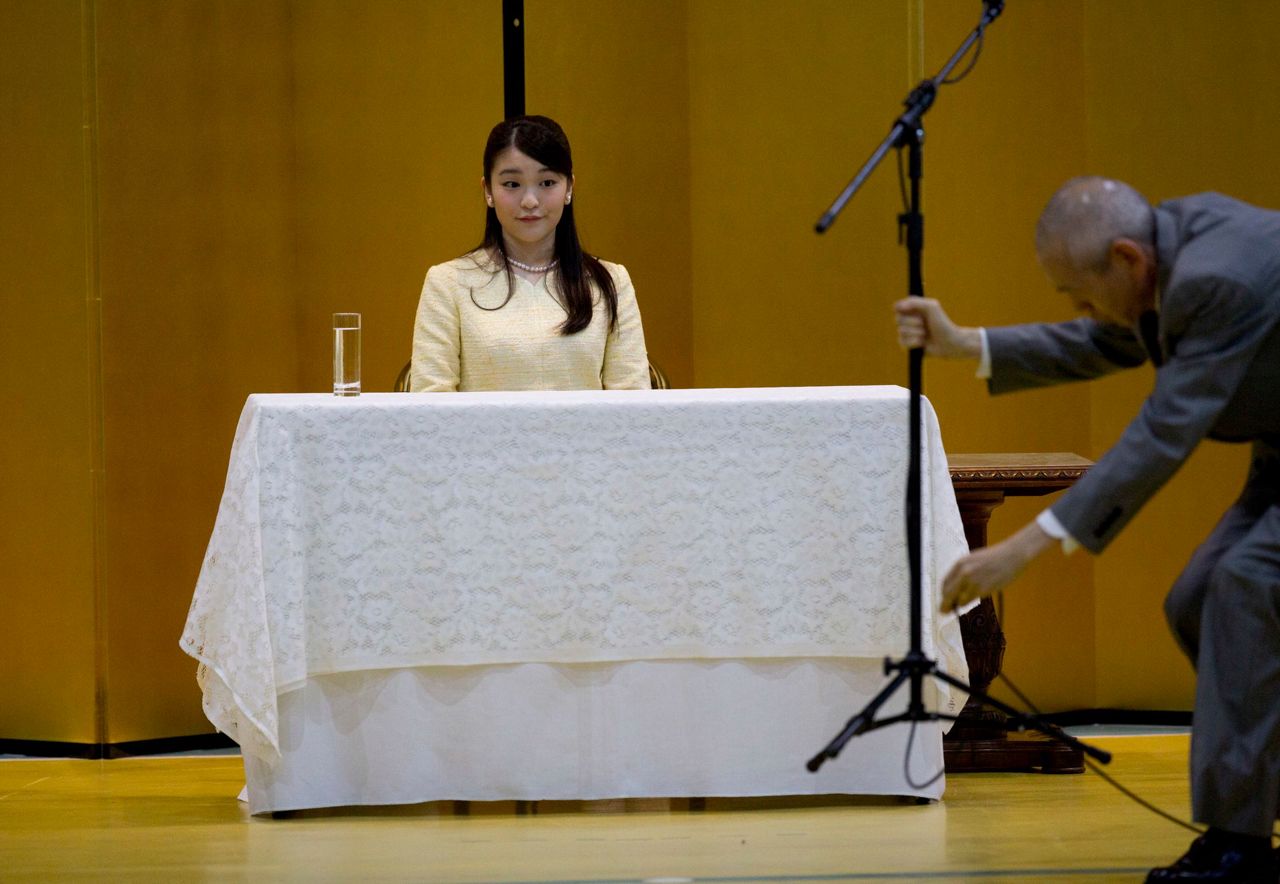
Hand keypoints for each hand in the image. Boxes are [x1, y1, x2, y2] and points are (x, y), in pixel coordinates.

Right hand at [893, 298, 982, 358]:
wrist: (950, 342)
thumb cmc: (942, 323)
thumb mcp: (931, 307)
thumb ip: (914, 302)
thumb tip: (898, 307)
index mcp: (913, 309)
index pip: (897, 307)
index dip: (901, 309)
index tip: (910, 311)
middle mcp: (908, 320)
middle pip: (898, 319)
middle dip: (912, 323)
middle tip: (923, 324)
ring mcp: (908, 333)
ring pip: (900, 331)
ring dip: (915, 333)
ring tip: (925, 334)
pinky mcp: (908, 345)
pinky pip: (902, 342)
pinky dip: (913, 342)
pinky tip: (922, 343)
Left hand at [940, 521, 1054, 612]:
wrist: (1012, 555)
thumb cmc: (993, 558)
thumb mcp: (972, 560)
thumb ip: (962, 572)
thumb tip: (953, 589)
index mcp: (960, 564)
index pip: (945, 583)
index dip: (943, 594)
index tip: (944, 600)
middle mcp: (964, 573)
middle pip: (948, 594)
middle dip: (945, 605)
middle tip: (943, 612)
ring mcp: (974, 582)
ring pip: (960, 600)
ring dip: (961, 603)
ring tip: (965, 601)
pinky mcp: (984, 590)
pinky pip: (973, 600)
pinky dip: (972, 600)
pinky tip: (979, 594)